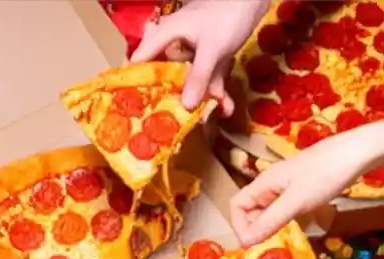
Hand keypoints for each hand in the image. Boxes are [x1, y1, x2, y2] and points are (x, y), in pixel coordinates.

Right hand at [130, 0, 270, 112]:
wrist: (254, 0)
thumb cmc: (227, 15)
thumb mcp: (212, 48)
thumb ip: (199, 77)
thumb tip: (185, 106)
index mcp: (166, 35)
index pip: (141, 58)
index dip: (133, 80)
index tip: (130, 104)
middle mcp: (176, 43)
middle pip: (166, 74)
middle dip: (173, 98)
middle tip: (171, 121)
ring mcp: (195, 50)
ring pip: (191, 79)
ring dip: (201, 98)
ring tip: (206, 119)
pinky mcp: (212, 55)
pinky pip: (209, 77)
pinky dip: (217, 90)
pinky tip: (226, 107)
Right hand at [231, 131, 369, 245]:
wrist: (358, 152)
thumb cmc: (325, 174)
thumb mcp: (296, 201)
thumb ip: (270, 221)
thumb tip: (244, 242)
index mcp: (264, 182)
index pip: (237, 205)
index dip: (239, 225)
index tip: (252, 244)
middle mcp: (272, 183)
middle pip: (251, 209)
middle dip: (255, 229)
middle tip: (269, 248)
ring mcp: (289, 185)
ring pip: (269, 209)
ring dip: (271, 226)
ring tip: (282, 243)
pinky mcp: (304, 188)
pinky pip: (286, 207)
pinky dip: (287, 221)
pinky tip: (299, 230)